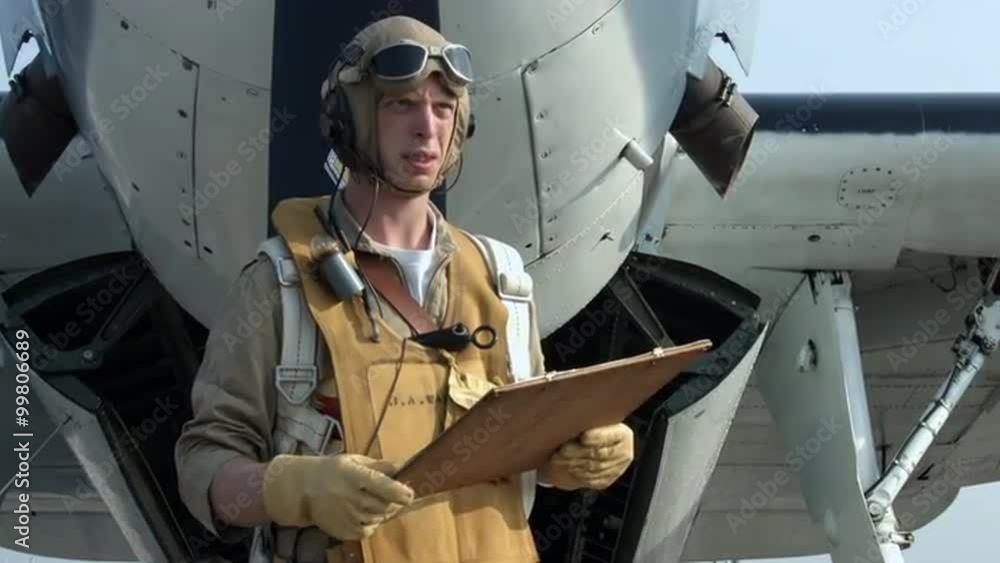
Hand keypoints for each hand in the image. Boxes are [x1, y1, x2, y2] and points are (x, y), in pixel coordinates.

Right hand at [262, 453, 413, 540]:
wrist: (303, 490)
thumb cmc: (333, 471)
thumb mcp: (354, 461)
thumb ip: (379, 466)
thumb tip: (403, 466)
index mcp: (354, 476)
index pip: (383, 486)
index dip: (400, 492)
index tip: (410, 494)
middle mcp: (351, 497)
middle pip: (385, 505)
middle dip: (394, 502)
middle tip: (394, 496)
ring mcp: (347, 516)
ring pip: (379, 518)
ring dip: (384, 512)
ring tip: (374, 501)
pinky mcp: (344, 531)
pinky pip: (369, 531)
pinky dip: (372, 523)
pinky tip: (364, 513)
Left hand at [538, 423, 633, 489]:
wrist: (598, 446)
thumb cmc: (594, 428)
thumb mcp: (596, 421)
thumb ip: (588, 421)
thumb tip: (573, 418)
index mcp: (623, 435)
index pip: (611, 437)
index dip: (597, 437)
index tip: (583, 436)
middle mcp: (623, 453)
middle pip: (599, 454)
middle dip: (578, 452)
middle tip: (562, 450)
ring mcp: (616, 469)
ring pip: (593, 469)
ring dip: (574, 464)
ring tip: (558, 458)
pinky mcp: (606, 481)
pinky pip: (591, 479)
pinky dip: (577, 474)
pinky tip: (567, 467)